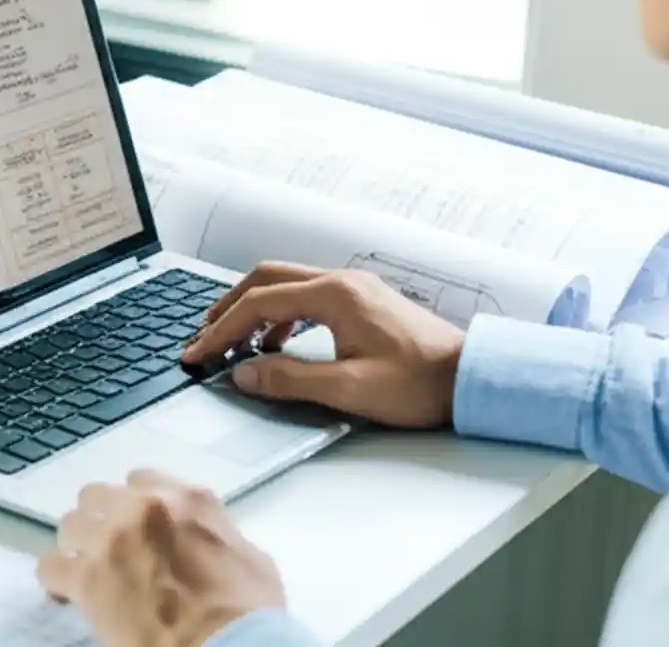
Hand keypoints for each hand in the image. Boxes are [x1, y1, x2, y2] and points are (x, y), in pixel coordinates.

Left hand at [38, 470, 285, 646]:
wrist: (228, 646)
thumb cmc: (249, 611)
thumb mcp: (249, 556)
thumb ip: (216, 533)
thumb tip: (205, 540)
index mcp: (188, 500)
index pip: (141, 480)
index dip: (133, 505)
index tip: (136, 525)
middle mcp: (144, 509)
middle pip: (98, 496)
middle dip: (100, 520)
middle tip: (107, 548)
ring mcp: (112, 541)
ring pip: (71, 525)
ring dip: (77, 546)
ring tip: (86, 571)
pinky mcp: (86, 579)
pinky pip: (50, 566)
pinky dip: (56, 580)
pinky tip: (67, 593)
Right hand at [183, 262, 464, 428]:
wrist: (471, 378)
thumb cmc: (418, 383)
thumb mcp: (348, 389)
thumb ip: (290, 379)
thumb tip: (243, 373)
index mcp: (334, 296)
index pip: (258, 303)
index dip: (221, 330)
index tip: (197, 353)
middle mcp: (342, 281)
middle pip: (267, 279)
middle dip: (229, 308)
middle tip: (204, 338)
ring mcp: (356, 288)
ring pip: (287, 285)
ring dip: (255, 310)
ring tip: (235, 344)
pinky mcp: (365, 301)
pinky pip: (309, 296)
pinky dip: (282, 315)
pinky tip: (278, 344)